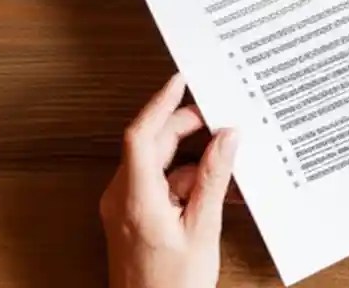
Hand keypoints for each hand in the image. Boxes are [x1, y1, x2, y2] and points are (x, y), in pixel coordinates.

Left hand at [100, 74, 239, 287]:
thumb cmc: (172, 287)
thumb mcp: (202, 230)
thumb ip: (214, 179)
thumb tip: (226, 138)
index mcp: (136, 199)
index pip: (141, 134)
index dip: (161, 103)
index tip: (181, 81)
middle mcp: (121, 198)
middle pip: (152, 144)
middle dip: (186, 128)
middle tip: (221, 121)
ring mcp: (123, 207)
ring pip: (158, 164)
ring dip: (191, 159)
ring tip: (226, 165)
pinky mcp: (131, 216)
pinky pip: (158, 183)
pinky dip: (185, 180)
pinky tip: (213, 191)